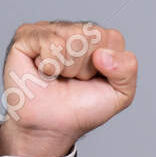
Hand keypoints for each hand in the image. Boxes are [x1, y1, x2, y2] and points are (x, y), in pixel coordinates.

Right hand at [0, 21, 136, 156]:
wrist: (53, 127)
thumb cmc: (82, 109)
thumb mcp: (121, 94)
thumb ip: (128, 69)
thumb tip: (102, 54)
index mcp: (98, 39)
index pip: (113, 38)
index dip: (107, 66)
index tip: (93, 80)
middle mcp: (73, 29)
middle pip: (93, 35)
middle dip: (86, 67)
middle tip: (74, 80)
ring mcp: (50, 30)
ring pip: (73, 38)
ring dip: (68, 68)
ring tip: (59, 77)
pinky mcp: (27, 35)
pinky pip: (51, 42)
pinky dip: (50, 65)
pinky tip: (44, 72)